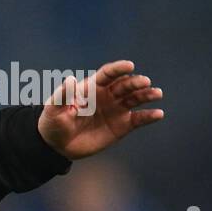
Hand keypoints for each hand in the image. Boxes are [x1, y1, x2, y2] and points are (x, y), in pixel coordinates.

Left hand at [37, 59, 163, 159]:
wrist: (57, 145)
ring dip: (147, 95)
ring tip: (157, 94)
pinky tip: (158, 114)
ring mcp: (116, 110)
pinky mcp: (122, 125)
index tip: (130, 65)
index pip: (108, 74)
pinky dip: (149, 116)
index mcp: (92, 88)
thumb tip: (70, 79)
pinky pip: (138, 119)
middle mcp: (107, 96)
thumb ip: (63, 95)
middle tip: (145, 82)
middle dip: (135, 82)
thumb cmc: (53, 122)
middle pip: (125, 85)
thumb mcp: (54, 109)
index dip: (119, 69)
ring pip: (135, 99)